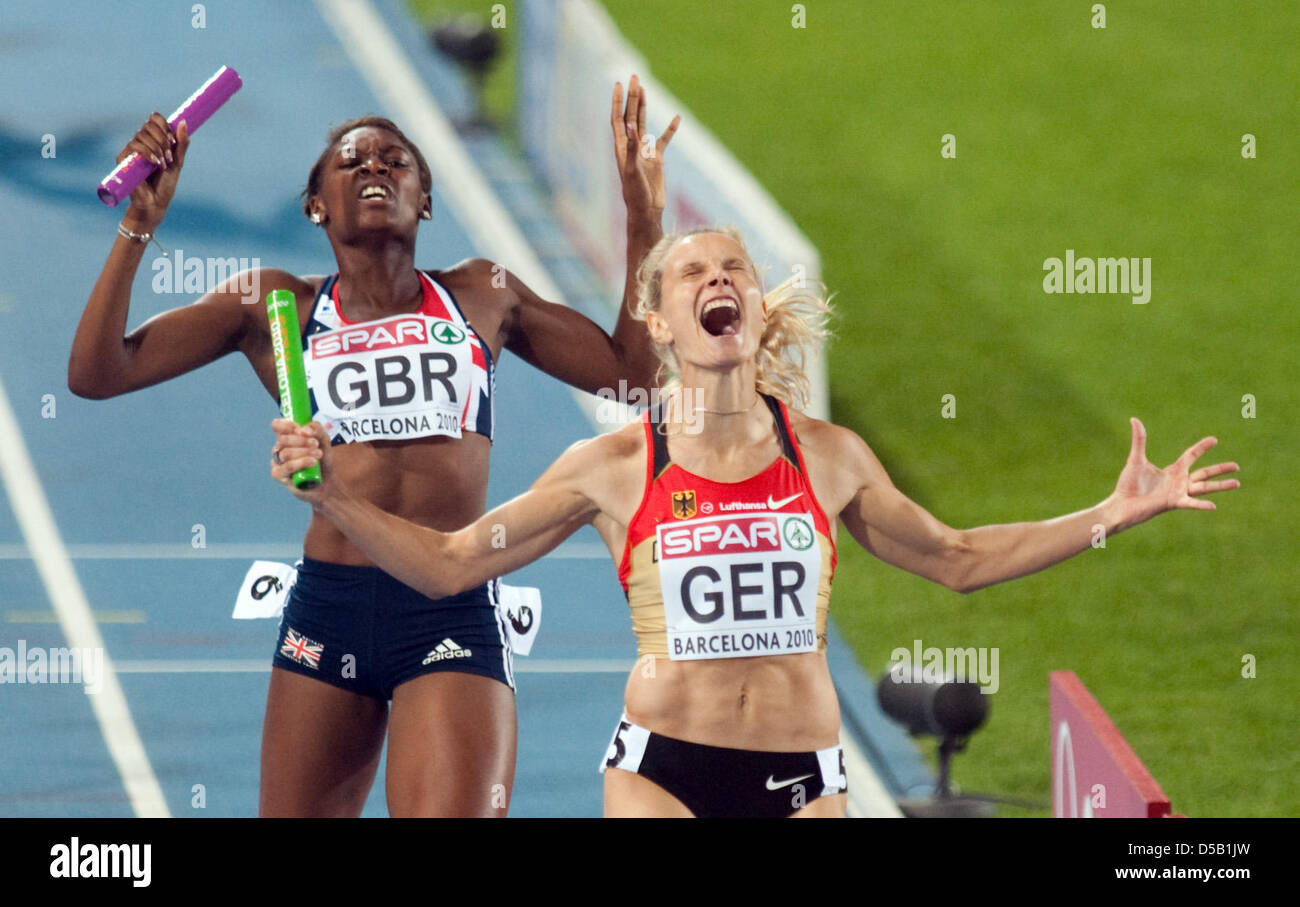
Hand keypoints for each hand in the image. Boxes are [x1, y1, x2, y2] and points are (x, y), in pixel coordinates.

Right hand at [120, 114, 189, 231]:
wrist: (155, 203)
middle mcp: (141, 142)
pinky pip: (134, 146)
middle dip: (163, 139)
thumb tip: (183, 122)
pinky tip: (156, 163)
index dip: (164, 125)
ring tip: (164, 165)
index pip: (155, 119)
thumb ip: (181, 144)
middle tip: (170, 156)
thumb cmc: (165, 184)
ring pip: (142, 134)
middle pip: (148, 124)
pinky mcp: (123, 158)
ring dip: (158, 148)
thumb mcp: (177, 162)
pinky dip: (148, 153)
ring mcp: (131, 149)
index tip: (173, 141)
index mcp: (154, 140)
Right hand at [270, 418, 332, 502]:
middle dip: (301, 440)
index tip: (300, 429)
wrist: (328, 483)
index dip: (286, 425)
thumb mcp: (325, 442)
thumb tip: (304, 429)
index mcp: (288, 438)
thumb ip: (317, 430)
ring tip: (319, 455)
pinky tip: (312, 462)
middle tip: (316, 444)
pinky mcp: (279, 475)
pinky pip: (286, 467)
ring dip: (304, 452)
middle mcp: (281, 449)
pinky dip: (300, 463)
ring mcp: (278, 462)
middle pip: (282, 439)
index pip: (277, 426)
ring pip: (285, 453)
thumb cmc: (324, 462)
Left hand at [611, 74, 678, 216]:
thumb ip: (631, 148)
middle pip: (630, 115)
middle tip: (634, 77)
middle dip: (632, 97)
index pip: (618, 118)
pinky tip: (677, 118)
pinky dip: (670, 129)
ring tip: (643, 88)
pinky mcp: (656, 159)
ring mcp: (644, 151)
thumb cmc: (635, 193)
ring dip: (643, 106)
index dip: (618, 101)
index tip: (618, 84)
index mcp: (622, 147)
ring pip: (643, 123)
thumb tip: (629, 125)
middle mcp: (631, 146)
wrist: (646, 210)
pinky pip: (664, 140)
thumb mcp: (632, 170)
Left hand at [1108, 417, 1239, 527]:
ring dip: (1220, 486)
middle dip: (1220, 469)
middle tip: (1237, 466)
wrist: (1121, 504)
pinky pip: (1190, 503)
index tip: (1214, 439)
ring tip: (1238, 483)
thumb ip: (1139, 440)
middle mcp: (1179, 482)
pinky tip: (1213, 506)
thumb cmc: (1128, 485)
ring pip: (1204, 488)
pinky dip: (1200, 505)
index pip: (1191, 456)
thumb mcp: (1136, 459)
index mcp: (1172, 471)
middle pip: (1204, 473)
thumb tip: (1134, 419)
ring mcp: (1178, 493)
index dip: (1202, 447)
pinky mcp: (1172, 503)